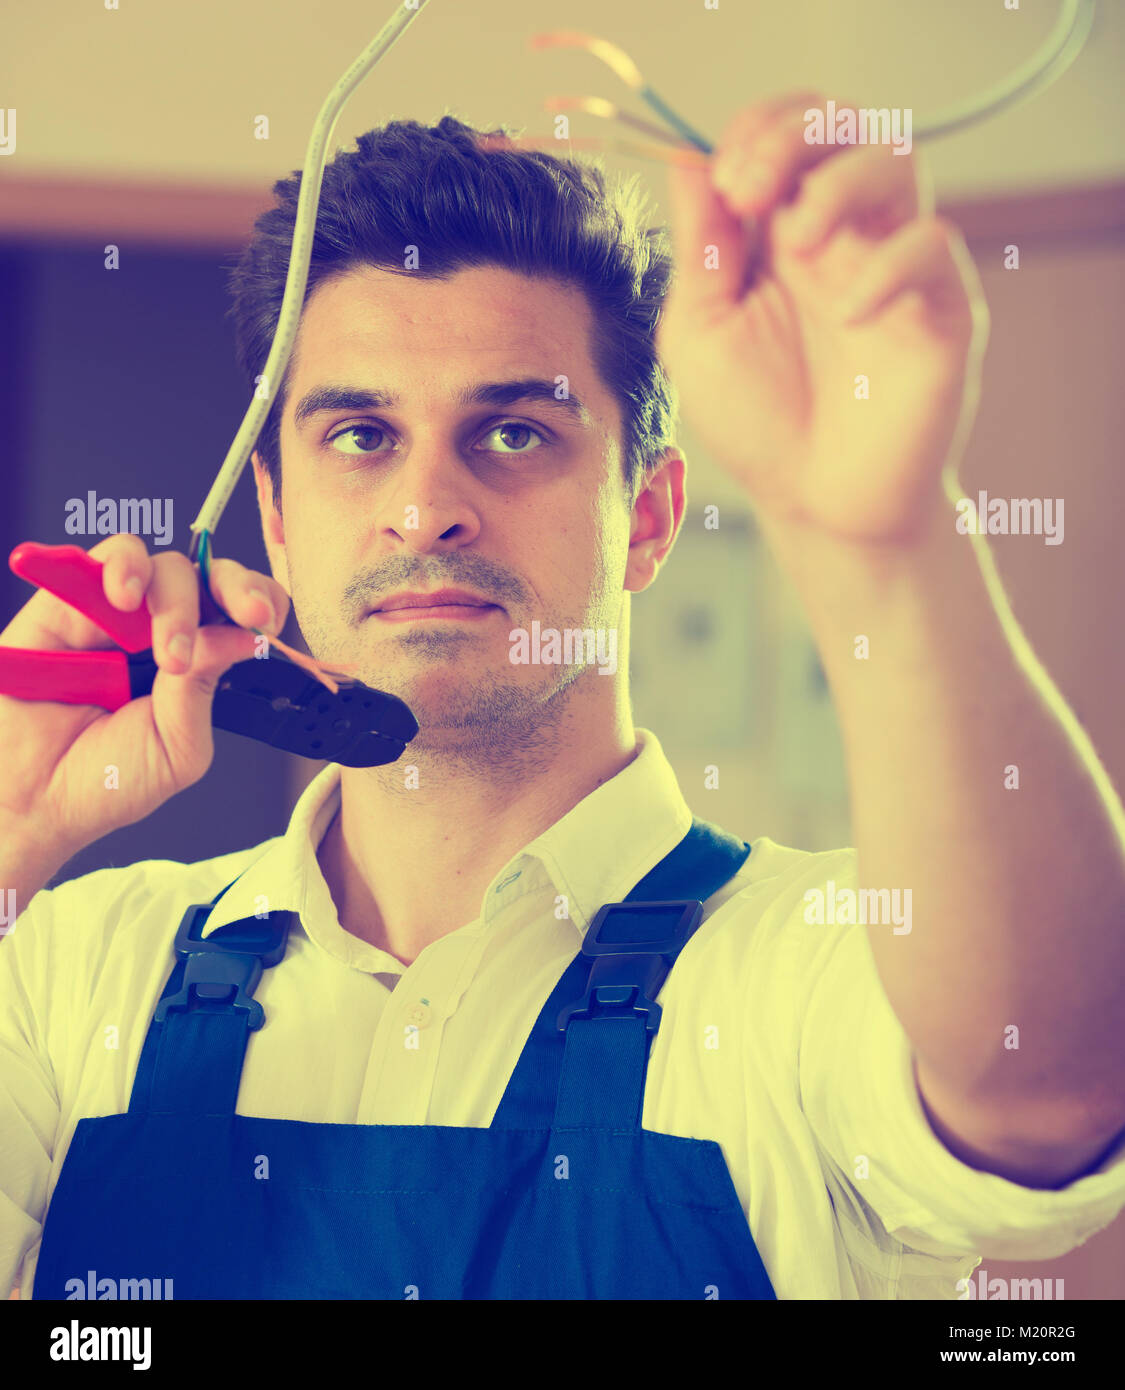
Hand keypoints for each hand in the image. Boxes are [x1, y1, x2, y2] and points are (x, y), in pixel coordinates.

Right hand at [0, 533, 289, 866]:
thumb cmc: (105, 780)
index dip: (262, 604)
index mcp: (200, 663)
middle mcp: (162, 630)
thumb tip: (240, 634)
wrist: (30, 800)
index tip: (267, 622)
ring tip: (165, 652)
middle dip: (236, 587)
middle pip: (210, 579)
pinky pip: (101, 558)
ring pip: (163, 566)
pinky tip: (122, 597)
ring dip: (176, 598)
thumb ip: (205, 688)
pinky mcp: (68, 600)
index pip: (242, 614)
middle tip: (245, 615)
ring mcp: (117, 614)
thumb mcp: (177, 748)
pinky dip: (121, 564)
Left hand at [657, 94, 988, 544]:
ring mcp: (891, 265)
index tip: (723, 181)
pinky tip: (847, 317)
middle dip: (789, 135)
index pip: (780, 134)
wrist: (816, 507)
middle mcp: (839, 236)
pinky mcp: (938, 309)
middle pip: (839, 125)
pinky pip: (932, 248)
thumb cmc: (756, 425)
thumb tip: (687, 159)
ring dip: (838, 182)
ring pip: (895, 162)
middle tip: (750, 188)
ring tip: (796, 242)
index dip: (751, 132)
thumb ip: (699, 251)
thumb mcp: (699, 335)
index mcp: (777, 233)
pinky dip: (888, 267)